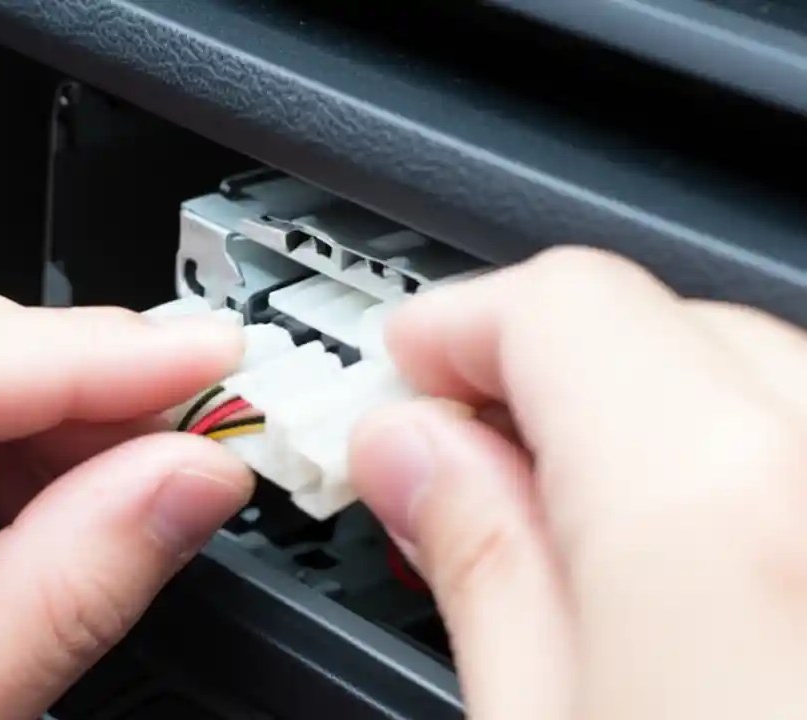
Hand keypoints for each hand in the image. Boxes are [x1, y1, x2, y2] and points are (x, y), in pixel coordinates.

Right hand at [350, 247, 806, 718]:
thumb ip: (478, 576)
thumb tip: (416, 456)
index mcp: (716, 516)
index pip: (566, 305)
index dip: (457, 326)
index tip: (406, 372)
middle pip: (669, 330)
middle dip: (549, 375)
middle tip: (459, 459)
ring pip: (764, 388)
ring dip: (653, 427)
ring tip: (570, 533)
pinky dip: (750, 482)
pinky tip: (696, 583)